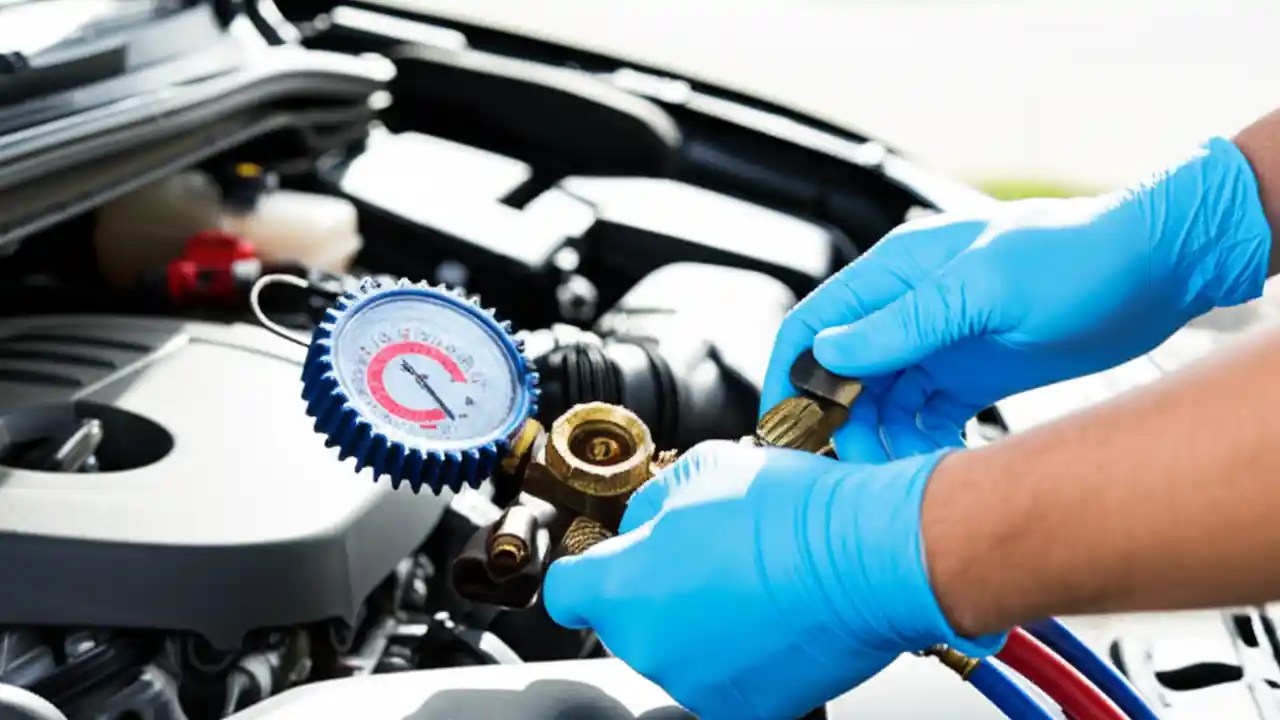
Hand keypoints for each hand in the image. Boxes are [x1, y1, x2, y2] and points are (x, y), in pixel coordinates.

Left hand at [542, 441, 999, 719]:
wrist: (866, 556)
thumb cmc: (788, 511)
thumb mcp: (699, 470)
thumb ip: (651, 505)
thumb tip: (645, 524)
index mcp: (623, 588)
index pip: (567, 592)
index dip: (586, 571)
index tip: (604, 562)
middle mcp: (651, 648)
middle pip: (630, 620)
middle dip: (657, 589)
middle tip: (708, 555)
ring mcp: (699, 685)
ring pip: (681, 650)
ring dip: (703, 623)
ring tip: (753, 581)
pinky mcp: (749, 710)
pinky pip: (728, 678)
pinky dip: (744, 654)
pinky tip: (775, 614)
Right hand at [764, 138, 1271, 457]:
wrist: (1155, 269)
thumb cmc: (1075, 258)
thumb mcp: (983, 290)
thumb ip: (904, 323)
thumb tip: (829, 351)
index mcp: (897, 273)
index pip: (816, 324)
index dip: (791, 374)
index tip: (784, 425)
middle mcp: (908, 309)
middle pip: (843, 374)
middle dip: (841, 422)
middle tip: (858, 464)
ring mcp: (937, 344)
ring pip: (881, 404)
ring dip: (883, 439)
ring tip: (907, 468)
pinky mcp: (968, 376)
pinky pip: (923, 418)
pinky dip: (920, 444)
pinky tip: (939, 460)